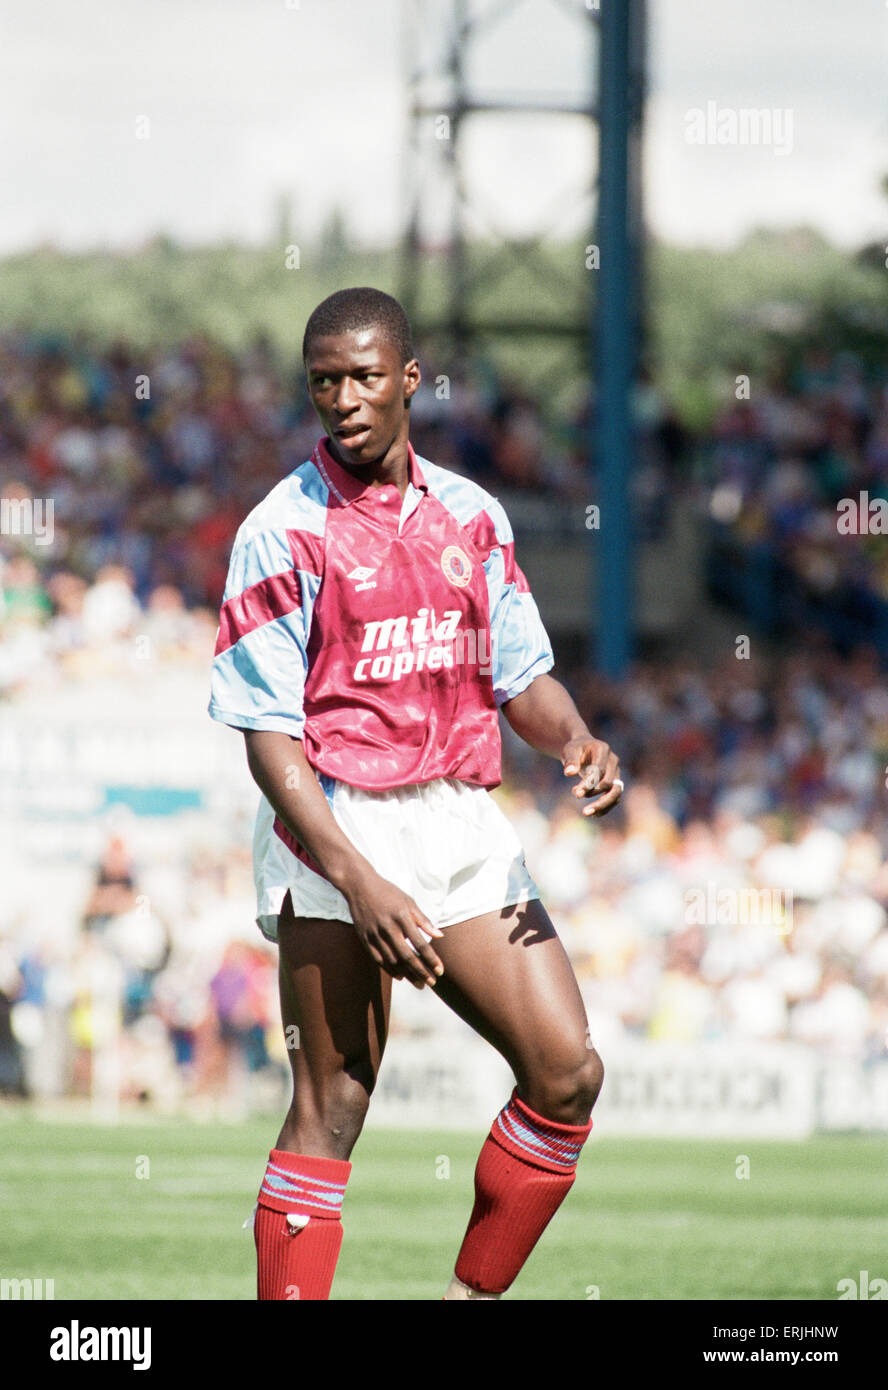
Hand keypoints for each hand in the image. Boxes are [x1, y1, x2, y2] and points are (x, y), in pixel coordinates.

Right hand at [342, 867, 443, 988]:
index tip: (440, 970)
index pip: (420, 943)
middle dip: (421, 971)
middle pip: (407, 956)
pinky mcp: (364, 938)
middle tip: (432, 983)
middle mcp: (388, 927)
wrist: (359, 886)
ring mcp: (375, 934)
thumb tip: (439, 936)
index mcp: (402, 916)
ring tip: (419, 983)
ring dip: (407, 974)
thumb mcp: (408, 901)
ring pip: (393, 961)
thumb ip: (423, 920)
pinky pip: (378, 959)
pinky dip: (390, 969)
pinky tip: (401, 976)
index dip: (431, 959)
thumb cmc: (388, 893)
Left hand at [562, 736, 622, 817]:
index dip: (589, 782)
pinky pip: (615, 798)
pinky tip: (593, 814)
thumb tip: (569, 773)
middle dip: (593, 793)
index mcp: (602, 749)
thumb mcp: (570, 751)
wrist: (584, 748)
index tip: (576, 793)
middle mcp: (613, 761)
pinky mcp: (615, 782)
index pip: (599, 769)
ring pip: (616, 792)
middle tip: (577, 797)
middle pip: (608, 782)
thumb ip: (570, 761)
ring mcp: (616, 772)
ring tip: (586, 813)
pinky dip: (605, 807)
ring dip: (602, 804)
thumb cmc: (576, 749)